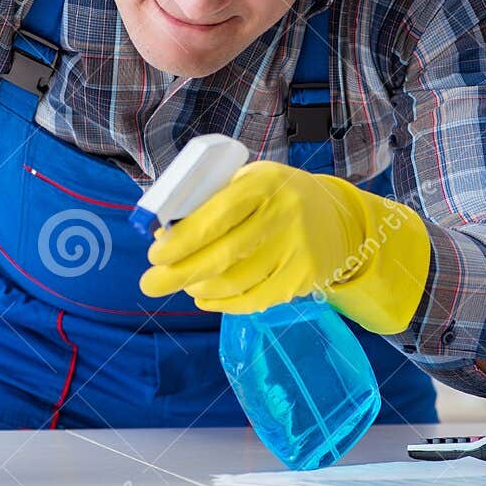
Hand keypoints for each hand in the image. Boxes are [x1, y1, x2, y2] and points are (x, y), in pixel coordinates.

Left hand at [138, 160, 430, 334]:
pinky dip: (222, 303)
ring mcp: (297, 250)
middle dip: (178, 273)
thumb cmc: (275, 197)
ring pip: (235, 281)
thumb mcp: (249, 182)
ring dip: (198, 287)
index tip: (154, 253)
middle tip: (150, 283)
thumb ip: (212, 200)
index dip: (181, 239)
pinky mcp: (303, 278)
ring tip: (182, 284)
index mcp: (264, 182)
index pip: (215, 215)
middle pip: (222, 254)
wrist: (335, 219)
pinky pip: (254, 299)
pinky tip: (205, 297)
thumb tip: (165, 233)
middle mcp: (285, 214)